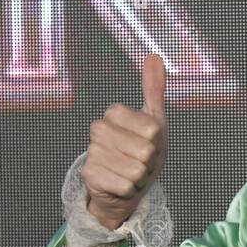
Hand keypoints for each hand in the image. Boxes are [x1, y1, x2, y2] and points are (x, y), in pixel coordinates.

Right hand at [82, 52, 167, 230]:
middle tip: (141, 162)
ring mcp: (93, 152)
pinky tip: (122, 185)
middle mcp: (99, 129)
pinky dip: (130, 190)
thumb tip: (154, 56)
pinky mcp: (90, 175)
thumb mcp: (153, 120)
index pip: (152, 129)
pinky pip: (125, 186)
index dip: (156, 142)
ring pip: (135, 170)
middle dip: (149, 162)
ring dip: (140, 177)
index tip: (148, 144)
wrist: (126, 186)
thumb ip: (153, 89)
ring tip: (132, 174)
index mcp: (115, 112)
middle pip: (145, 150)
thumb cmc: (141, 153)